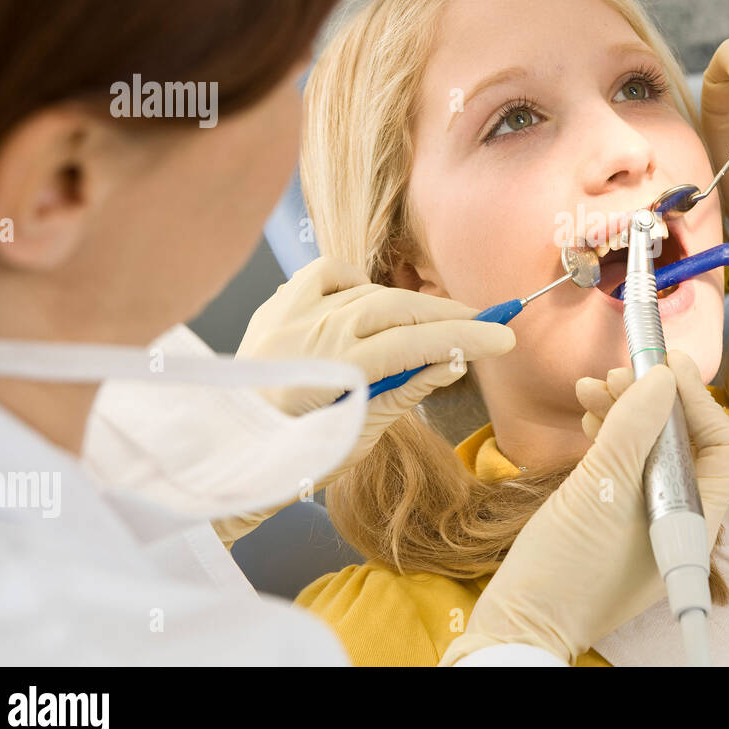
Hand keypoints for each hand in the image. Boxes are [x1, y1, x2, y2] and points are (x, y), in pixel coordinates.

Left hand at [214, 256, 515, 544]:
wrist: (225, 449)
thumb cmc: (293, 454)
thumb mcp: (357, 435)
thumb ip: (403, 391)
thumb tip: (451, 362)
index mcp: (337, 368)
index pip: (418, 342)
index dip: (467, 337)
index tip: (503, 337)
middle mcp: (315, 330)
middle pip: (400, 308)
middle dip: (448, 313)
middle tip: (484, 323)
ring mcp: (292, 312)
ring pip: (370, 291)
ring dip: (409, 305)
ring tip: (437, 320)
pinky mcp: (276, 303)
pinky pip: (327, 274)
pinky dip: (354, 281)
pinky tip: (365, 302)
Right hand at [574, 350, 728, 551]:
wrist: (520, 624)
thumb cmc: (565, 570)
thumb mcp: (600, 488)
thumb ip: (634, 428)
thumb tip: (663, 377)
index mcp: (695, 519)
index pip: (723, 445)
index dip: (698, 400)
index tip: (665, 365)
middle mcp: (679, 519)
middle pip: (686, 441)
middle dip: (654, 399)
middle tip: (619, 374)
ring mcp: (648, 519)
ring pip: (652, 448)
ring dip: (627, 411)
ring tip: (590, 389)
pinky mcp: (617, 518)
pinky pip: (626, 466)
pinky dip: (611, 435)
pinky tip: (589, 417)